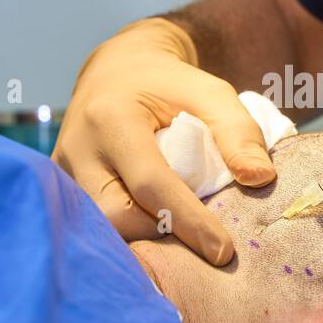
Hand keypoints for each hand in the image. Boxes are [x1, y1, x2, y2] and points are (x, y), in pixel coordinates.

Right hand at [52, 18, 275, 265]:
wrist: (118, 71)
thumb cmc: (169, 84)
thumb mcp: (209, 92)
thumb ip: (238, 131)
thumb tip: (260, 179)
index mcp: (112, 118)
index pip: (150, 183)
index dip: (189, 221)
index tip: (223, 251)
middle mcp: (77, 147)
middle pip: (115, 216)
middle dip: (161, 235)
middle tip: (201, 239)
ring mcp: (62, 171)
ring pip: (101, 228)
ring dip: (144, 238)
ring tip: (180, 233)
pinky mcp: (62, 188)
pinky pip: (93, 225)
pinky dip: (128, 233)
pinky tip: (154, 230)